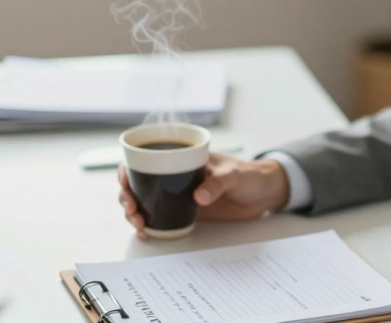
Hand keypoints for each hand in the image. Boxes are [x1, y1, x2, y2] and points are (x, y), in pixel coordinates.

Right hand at [118, 153, 289, 239]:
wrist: (265, 193)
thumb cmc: (250, 175)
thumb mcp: (234, 175)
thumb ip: (218, 184)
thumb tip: (199, 196)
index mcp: (182, 157)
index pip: (146, 158)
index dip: (128, 169)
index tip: (125, 183)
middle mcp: (175, 175)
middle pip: (139, 183)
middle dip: (128, 196)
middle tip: (133, 210)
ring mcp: (178, 193)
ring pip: (145, 201)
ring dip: (135, 213)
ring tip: (139, 225)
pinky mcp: (185, 211)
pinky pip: (160, 216)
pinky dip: (149, 224)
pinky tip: (145, 233)